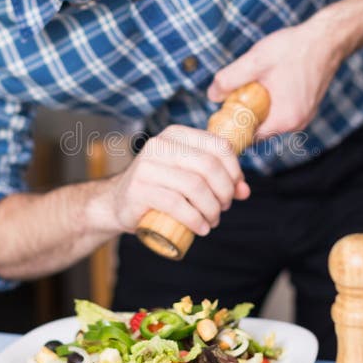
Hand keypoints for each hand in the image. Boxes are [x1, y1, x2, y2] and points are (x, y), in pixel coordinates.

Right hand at [109, 125, 250, 235]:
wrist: (117, 203)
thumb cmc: (160, 187)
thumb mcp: (187, 174)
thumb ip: (216, 177)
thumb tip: (245, 191)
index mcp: (176, 134)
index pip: (218, 146)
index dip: (234, 170)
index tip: (236, 190)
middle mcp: (160, 144)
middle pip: (209, 166)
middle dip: (224, 191)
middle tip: (223, 208)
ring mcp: (147, 166)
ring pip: (195, 187)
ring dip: (211, 209)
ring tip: (212, 221)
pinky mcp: (139, 190)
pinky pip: (177, 205)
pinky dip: (195, 220)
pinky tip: (201, 228)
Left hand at [206, 12, 343, 138]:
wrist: (327, 37)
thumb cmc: (295, 48)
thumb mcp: (255, 62)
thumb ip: (230, 79)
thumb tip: (211, 95)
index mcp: (285, 119)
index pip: (250, 138)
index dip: (232, 128)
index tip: (220, 115)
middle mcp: (297, 123)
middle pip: (260, 130)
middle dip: (243, 116)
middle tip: (229, 98)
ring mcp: (304, 115)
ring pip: (270, 120)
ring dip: (256, 108)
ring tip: (246, 88)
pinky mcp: (306, 106)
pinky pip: (281, 111)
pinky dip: (269, 103)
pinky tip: (264, 85)